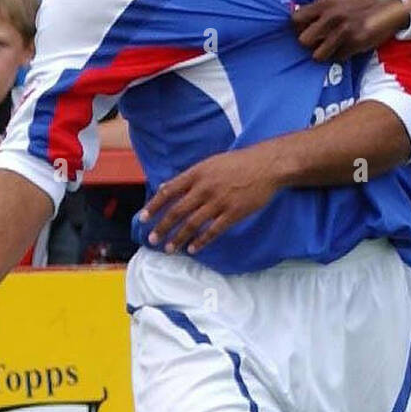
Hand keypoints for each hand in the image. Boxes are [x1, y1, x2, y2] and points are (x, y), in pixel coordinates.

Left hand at [139, 147, 281, 253]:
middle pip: (177, 211)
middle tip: (152, 239)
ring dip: (178, 238)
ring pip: (193, 224)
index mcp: (197, 173)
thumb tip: (165, 187)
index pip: (169, 191)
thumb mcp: (210, 162)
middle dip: (162, 227)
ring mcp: (219, 202)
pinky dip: (201, 241)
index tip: (143, 218)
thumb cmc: (238, 162)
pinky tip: (193, 248)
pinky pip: (213, 231)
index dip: (154, 206)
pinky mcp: (233, 213)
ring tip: (169, 248)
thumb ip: (188, 176)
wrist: (267, 165)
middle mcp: (205, 188)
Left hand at [292, 0, 409, 60]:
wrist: (395, 0)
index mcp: (327, 2)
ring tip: (329, 47)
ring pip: (318, 55)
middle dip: (309, 41)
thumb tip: (306, 12)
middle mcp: (332, 18)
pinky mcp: (357, 44)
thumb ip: (326, 3)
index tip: (303, 27)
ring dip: (323, 52)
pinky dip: (341, 55)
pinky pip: (339, 57)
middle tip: (316, 39)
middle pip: (303, 40)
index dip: (298, 25)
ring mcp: (344, 32)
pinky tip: (346, 47)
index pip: (296, 19)